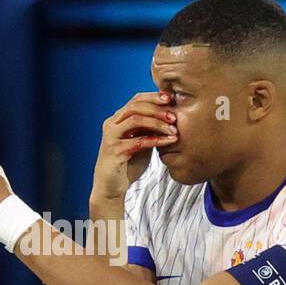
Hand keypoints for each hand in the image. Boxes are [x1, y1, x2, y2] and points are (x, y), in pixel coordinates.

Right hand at [91, 91, 177, 205]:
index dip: (153, 97)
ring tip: (173, 129)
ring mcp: (111, 137)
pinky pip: (138, 141)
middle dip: (157, 109)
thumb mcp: (141, 142)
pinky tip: (169, 141)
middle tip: (174, 116)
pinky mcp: (115, 151)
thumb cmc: (128, 164)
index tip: (171, 99)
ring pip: (135, 120)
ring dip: (157, 123)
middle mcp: (112, 125)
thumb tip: (171, 116)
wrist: (111, 187)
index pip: (136, 100)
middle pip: (135, 106)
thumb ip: (150, 129)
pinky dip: (156, 140)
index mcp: (117, 119)